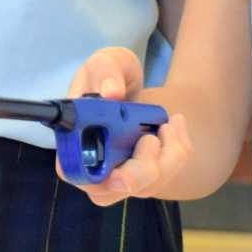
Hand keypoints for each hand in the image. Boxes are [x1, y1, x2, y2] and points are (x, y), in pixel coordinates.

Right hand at [62, 47, 191, 204]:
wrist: (131, 88)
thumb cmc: (109, 76)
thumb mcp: (106, 62)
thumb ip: (105, 72)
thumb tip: (111, 93)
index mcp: (73, 142)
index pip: (76, 172)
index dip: (95, 173)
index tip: (117, 157)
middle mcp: (93, 166)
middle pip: (114, 189)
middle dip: (141, 169)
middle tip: (151, 138)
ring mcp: (120, 176)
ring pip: (147, 186)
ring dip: (167, 154)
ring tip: (170, 122)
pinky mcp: (144, 178)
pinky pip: (167, 175)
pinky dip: (179, 150)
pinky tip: (175, 125)